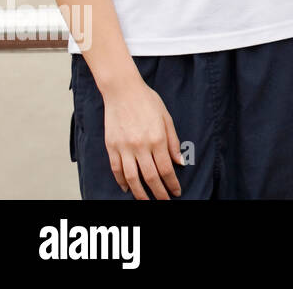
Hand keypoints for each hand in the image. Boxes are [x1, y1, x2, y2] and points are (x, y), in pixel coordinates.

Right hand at [101, 78, 183, 199]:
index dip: (172, 184)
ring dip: (140, 192)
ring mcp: (124, 147)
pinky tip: (127, 188)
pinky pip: (116, 169)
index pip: (166, 169)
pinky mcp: (111, 146)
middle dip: (159, 193)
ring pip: (132, 178)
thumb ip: (173, 142)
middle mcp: (141, 146)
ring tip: (146, 200)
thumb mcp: (167, 118)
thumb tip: (180, 162)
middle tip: (164, 201)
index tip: (176, 192)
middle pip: (150, 177)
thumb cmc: (148, 102)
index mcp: (157, 139)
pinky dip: (121, 181)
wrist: (123, 91)